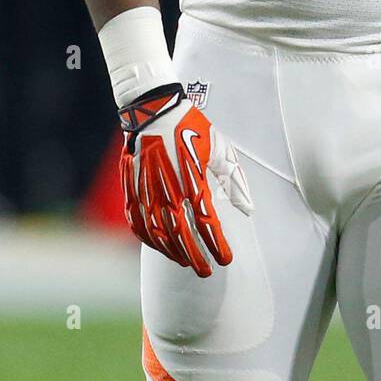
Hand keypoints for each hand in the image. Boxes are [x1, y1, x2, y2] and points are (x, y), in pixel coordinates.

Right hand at [118, 85, 252, 275]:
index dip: (217, 245)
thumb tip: (249, 209)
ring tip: (186, 262)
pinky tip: (159, 246)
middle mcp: (168, 191)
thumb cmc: (191, 127)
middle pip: (182, 235)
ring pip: (159, 234)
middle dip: (196, 257)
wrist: (153, 109)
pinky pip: (137, 223)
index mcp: (193, 180)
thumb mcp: (219, 148)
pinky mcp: (132, 189)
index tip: (226, 259)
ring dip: (173, 252)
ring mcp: (147, 192)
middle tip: (206, 271)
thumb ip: (234, 180)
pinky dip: (149, 239)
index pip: (207, 223)